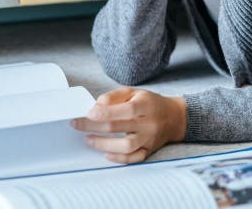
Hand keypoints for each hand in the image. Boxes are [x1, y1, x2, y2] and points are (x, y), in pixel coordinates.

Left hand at [71, 88, 186, 163]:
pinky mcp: (149, 151)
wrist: (174, 118)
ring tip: (89, 139)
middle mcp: (149, 123)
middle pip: (120, 127)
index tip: (89, 113)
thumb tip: (96, 107)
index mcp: (145, 105)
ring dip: (104, 144)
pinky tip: (105, 154)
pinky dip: (119, 159)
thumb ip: (114, 97)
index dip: (106, 112)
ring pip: (126, 146)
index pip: (126, 110)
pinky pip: (134, 158)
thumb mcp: (134, 92)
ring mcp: (149, 139)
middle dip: (94, 126)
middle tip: (78, 124)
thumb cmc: (150, 103)